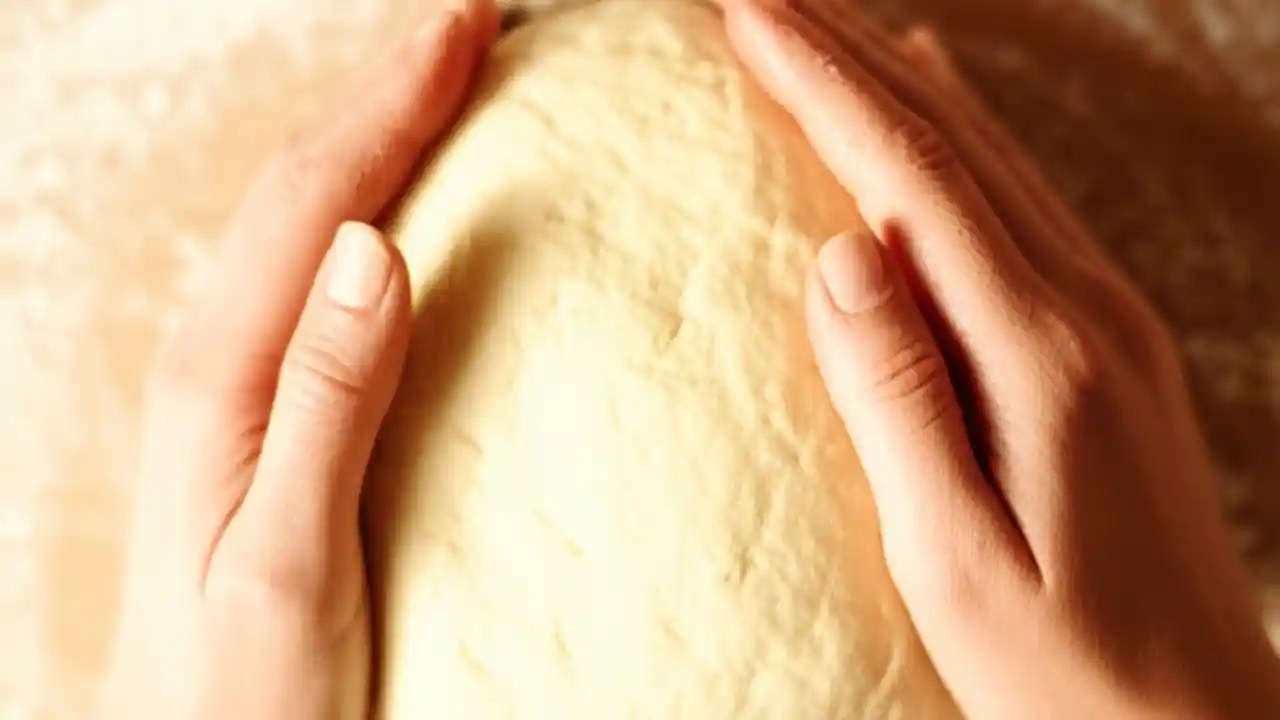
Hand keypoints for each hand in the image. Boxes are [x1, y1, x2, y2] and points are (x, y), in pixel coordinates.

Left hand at [97, 2, 497, 717]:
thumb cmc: (245, 686)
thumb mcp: (287, 556)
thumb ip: (327, 401)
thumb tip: (378, 246)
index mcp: (223, 380)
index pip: (319, 203)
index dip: (393, 104)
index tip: (469, 24)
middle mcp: (219, 361)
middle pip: (307, 190)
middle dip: (388, 93)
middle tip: (473, 23)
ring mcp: (238, 385)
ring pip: (309, 224)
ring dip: (376, 139)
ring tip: (443, 85)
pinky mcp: (264, 415)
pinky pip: (316, 278)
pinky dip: (366, 211)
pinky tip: (400, 207)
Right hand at [723, 3, 1279, 717]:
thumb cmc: (1060, 667)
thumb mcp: (955, 556)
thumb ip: (897, 397)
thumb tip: (837, 253)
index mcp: (1040, 353)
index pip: (911, 178)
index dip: (825, 84)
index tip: (746, 15)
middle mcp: (1086, 311)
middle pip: (954, 142)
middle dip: (851, 54)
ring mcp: (1111, 323)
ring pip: (994, 161)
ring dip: (903, 83)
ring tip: (829, 30)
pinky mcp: (1113, 348)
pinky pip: (1024, 208)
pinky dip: (962, 142)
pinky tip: (938, 117)